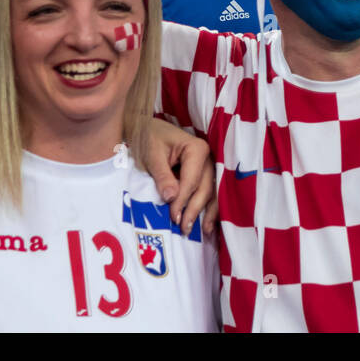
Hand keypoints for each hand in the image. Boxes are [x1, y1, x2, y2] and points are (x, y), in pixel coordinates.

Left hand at [146, 118, 217, 235]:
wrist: (148, 129)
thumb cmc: (149, 138)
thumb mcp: (152, 154)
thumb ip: (162, 175)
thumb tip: (172, 198)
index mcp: (197, 149)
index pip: (192, 180)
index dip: (183, 200)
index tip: (173, 218)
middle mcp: (208, 158)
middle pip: (205, 188)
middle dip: (196, 209)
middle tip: (184, 229)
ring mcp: (208, 166)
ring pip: (212, 192)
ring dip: (208, 212)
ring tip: (203, 231)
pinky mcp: (204, 174)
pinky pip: (209, 191)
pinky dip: (209, 207)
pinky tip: (207, 222)